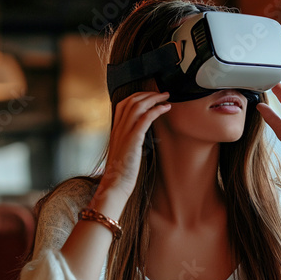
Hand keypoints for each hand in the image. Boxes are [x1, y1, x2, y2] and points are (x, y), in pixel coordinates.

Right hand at [96, 91, 170, 208]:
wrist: (114, 185)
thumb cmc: (121, 173)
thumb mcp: (124, 152)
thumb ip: (129, 141)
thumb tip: (140, 137)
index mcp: (115, 130)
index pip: (124, 104)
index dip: (138, 96)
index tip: (151, 96)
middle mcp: (118, 128)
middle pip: (131, 101)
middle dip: (148, 94)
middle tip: (162, 93)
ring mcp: (124, 133)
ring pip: (137, 106)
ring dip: (153, 99)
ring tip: (166, 98)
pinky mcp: (132, 140)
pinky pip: (144, 119)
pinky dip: (156, 110)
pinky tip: (165, 108)